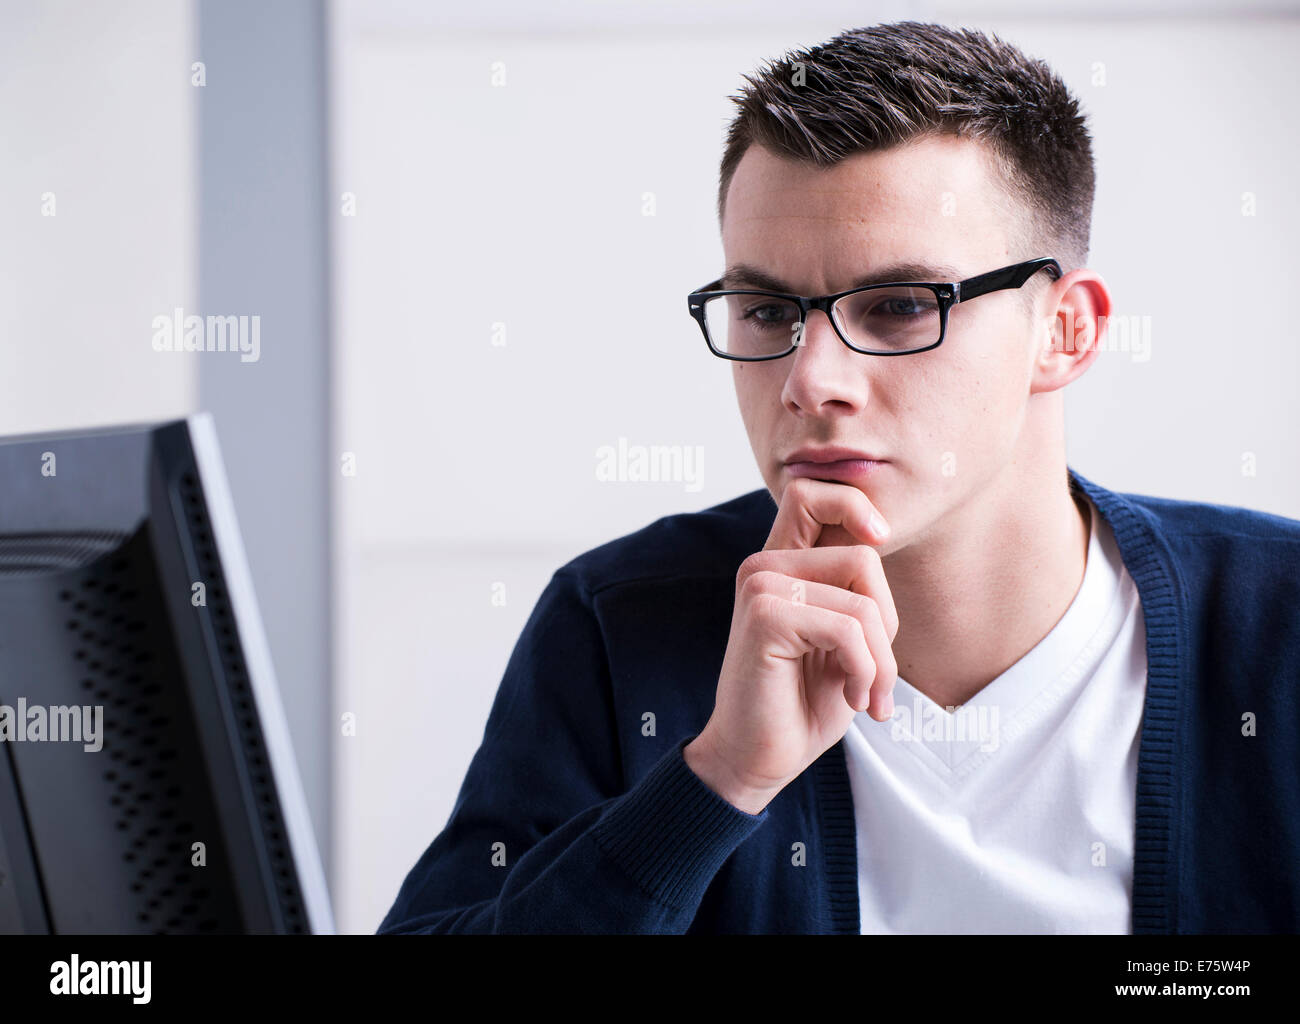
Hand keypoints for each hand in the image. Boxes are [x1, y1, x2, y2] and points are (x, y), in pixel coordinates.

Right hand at [684, 478, 898, 813]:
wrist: (755, 761)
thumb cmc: (800, 705)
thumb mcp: (841, 641)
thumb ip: (854, 593)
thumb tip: (879, 544)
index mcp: (779, 565)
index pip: (811, 494)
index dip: (854, 506)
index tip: (879, 544)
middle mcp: (764, 567)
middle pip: (862, 555)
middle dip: (887, 621)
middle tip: (877, 673)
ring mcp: (760, 587)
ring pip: (863, 601)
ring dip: (881, 660)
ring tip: (866, 694)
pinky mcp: (764, 617)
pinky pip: (848, 630)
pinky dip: (866, 671)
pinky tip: (851, 698)